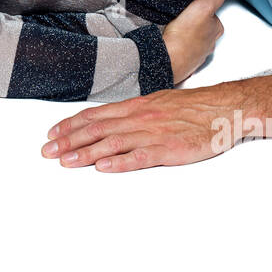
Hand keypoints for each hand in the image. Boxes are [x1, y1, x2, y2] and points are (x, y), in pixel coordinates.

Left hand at [40, 84, 245, 171]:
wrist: (224, 109)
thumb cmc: (192, 108)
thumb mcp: (157, 103)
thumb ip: (132, 113)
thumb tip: (108, 121)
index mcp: (135, 106)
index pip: (95, 114)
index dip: (70, 124)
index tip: (51, 133)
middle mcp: (139, 118)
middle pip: (97, 129)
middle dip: (69, 140)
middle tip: (47, 151)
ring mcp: (153, 134)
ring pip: (113, 143)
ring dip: (86, 153)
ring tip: (66, 162)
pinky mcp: (169, 150)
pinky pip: (140, 157)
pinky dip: (120, 163)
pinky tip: (103, 168)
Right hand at [163, 0, 224, 81]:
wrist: (166, 59)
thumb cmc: (184, 36)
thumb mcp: (204, 6)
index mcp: (216, 31)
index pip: (214, 15)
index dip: (204, 7)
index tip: (195, 6)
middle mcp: (208, 45)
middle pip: (203, 28)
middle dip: (194, 22)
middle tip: (183, 16)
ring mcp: (195, 56)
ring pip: (191, 41)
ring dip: (184, 36)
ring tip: (174, 28)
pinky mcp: (181, 63)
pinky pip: (179, 51)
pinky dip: (175, 47)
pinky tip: (169, 42)